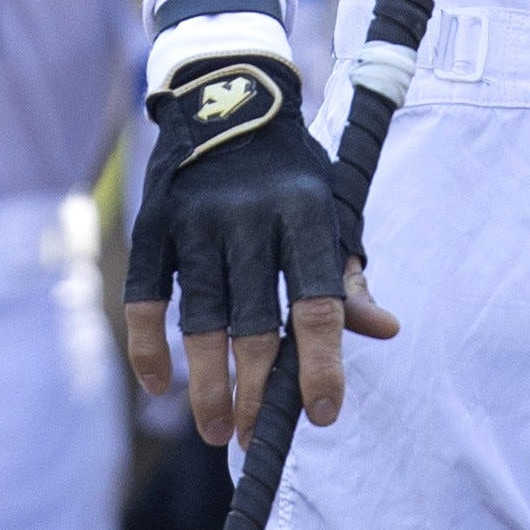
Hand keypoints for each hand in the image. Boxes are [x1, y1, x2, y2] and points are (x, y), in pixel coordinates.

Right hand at [122, 56, 398, 442]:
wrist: (227, 92)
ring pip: (201, 319)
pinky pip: (145, 298)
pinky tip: (157, 385)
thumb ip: (348, 273)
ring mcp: (197, 220)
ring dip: (205, 384)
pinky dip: (148, 346)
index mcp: (306, 214)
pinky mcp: (154, 224)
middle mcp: (251, 217)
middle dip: (254, 392)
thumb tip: (383, 331)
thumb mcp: (331, 207)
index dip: (322, 365)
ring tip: (214, 429)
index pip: (318, 304)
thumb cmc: (291, 170)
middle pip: (255, 323)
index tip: (323, 414)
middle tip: (251, 438)